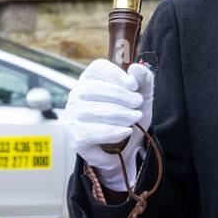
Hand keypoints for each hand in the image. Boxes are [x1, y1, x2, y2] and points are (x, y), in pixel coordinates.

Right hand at [63, 59, 154, 189]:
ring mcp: (73, 116)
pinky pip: (91, 132)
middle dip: (121, 96)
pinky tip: (125, 131)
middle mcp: (77, 96)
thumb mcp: (143, 97)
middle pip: (94, 89)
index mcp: (91, 80)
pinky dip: (112, 131)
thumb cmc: (129, 117)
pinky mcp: (75, 137)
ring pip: (92, 111)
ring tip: (134, 118)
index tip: (133, 85)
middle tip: (138, 104)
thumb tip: (136, 68)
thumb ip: (144, 79)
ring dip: (120, 115)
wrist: (126, 149)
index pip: (97, 68)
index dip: (116, 74)